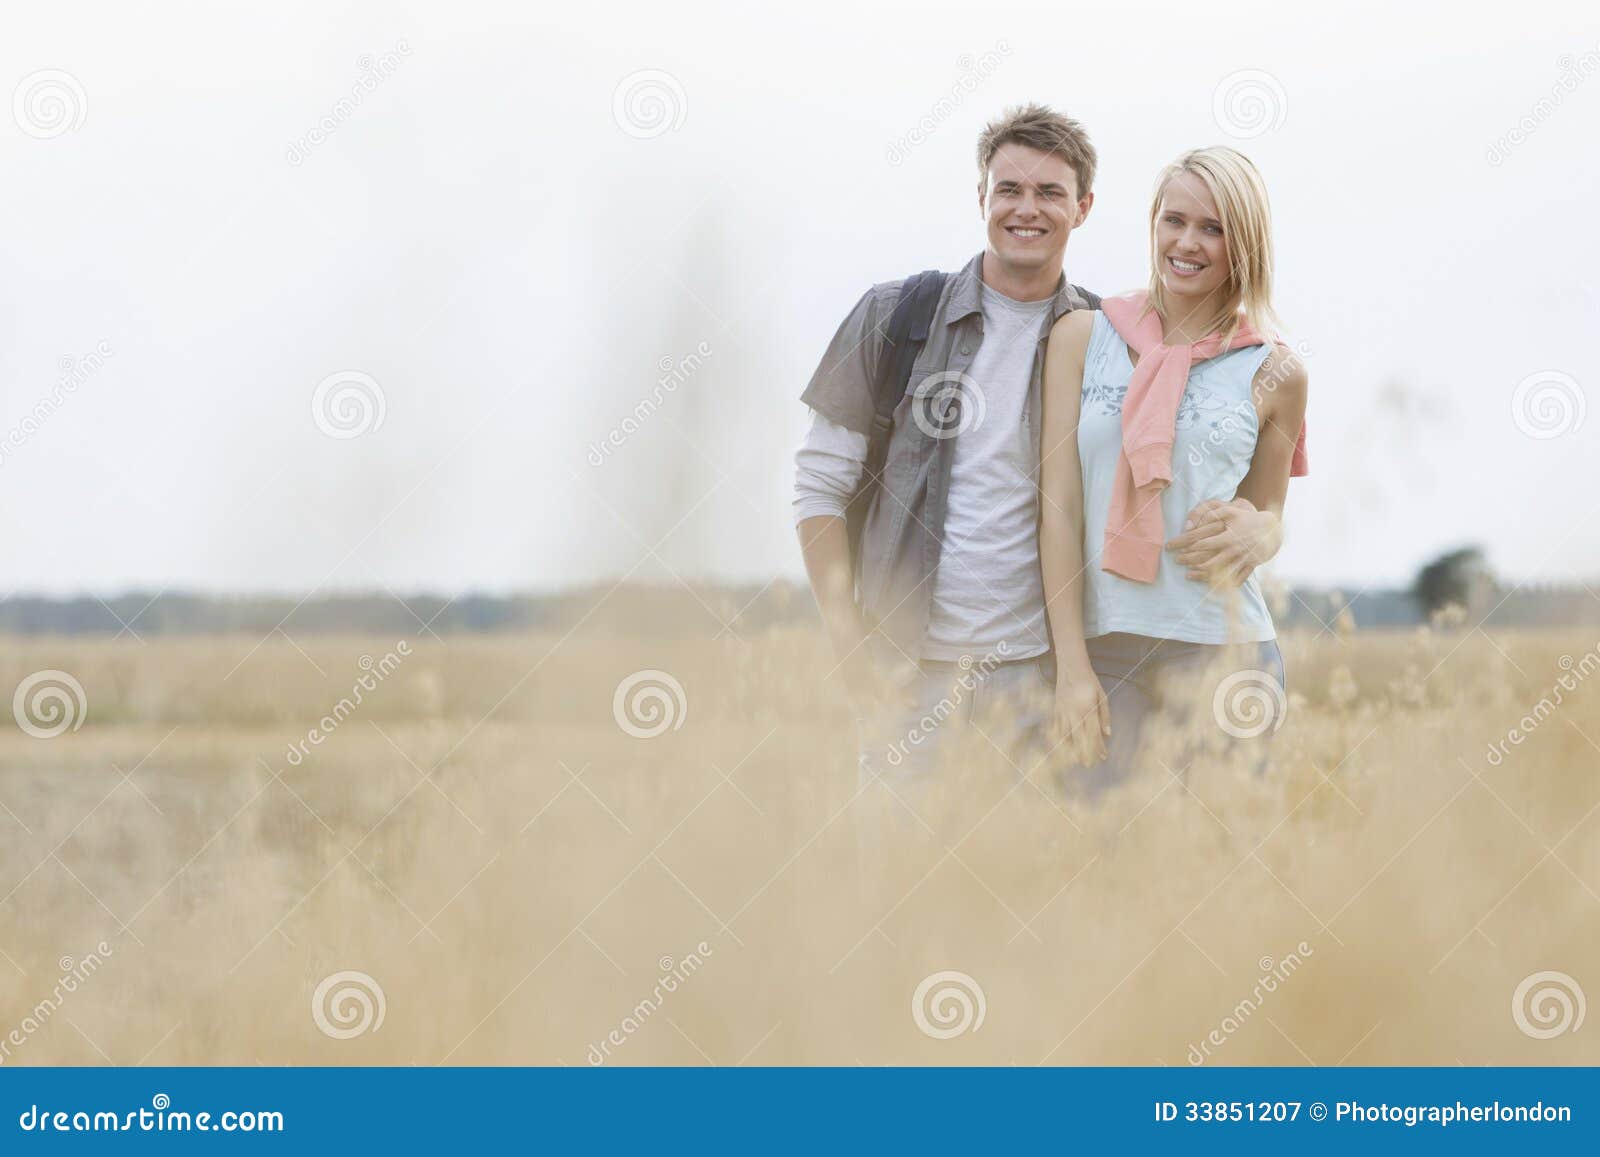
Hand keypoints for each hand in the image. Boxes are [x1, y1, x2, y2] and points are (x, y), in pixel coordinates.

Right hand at [1054, 674, 1109, 766]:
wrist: (1070, 667)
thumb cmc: (1089, 681)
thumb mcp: (1102, 696)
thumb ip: (1105, 715)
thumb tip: (1107, 734)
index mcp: (1088, 709)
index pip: (1094, 733)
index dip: (1099, 747)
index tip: (1103, 756)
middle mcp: (1074, 713)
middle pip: (1079, 739)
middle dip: (1084, 753)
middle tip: (1089, 764)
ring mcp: (1063, 712)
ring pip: (1066, 736)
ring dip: (1071, 749)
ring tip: (1076, 760)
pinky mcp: (1055, 710)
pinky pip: (1056, 728)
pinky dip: (1060, 739)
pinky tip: (1063, 746)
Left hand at [1165, 498, 1280, 587]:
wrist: (1272, 529)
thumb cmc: (1247, 519)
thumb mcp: (1230, 511)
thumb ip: (1211, 514)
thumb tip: (1192, 523)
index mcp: (1228, 537)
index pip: (1203, 545)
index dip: (1187, 548)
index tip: (1175, 549)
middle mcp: (1235, 551)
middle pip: (1208, 562)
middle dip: (1190, 563)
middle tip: (1177, 561)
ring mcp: (1243, 560)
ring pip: (1219, 574)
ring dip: (1201, 576)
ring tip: (1187, 576)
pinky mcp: (1250, 567)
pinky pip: (1235, 580)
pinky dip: (1222, 585)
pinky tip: (1209, 585)